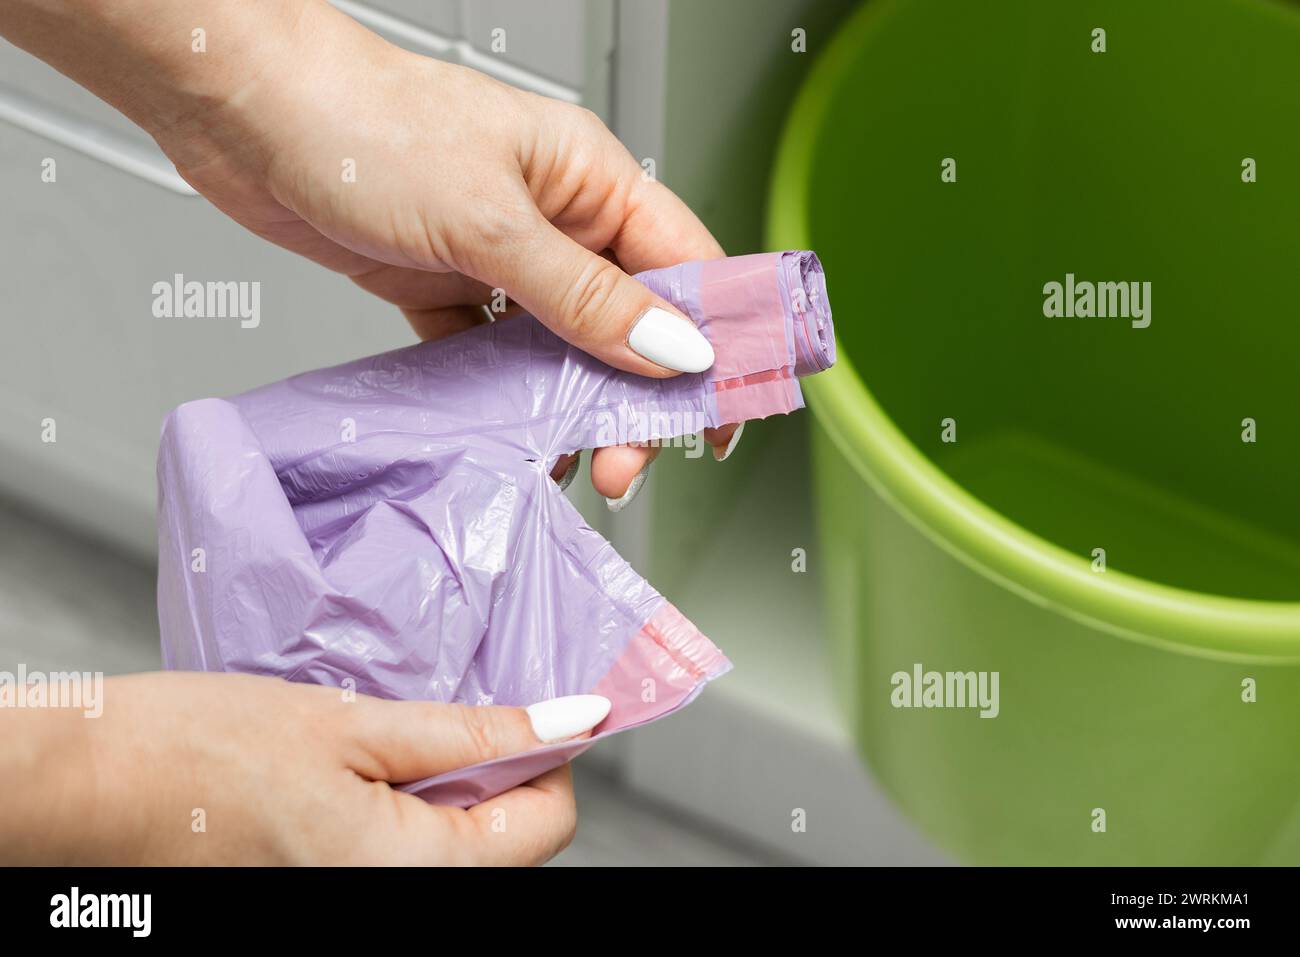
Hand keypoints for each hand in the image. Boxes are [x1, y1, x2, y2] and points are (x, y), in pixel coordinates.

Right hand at [0, 672, 599, 864]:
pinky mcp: (329, 883)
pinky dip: (402, 800)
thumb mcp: (353, 722)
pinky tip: (361, 758)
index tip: (528, 707)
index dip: (549, 755)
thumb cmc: (196, 751)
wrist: (84, 787)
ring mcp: (356, 897)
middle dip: (494, 766)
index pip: (546, 826)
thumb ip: (475, 731)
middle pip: (501, 838)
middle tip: (448, 708)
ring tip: (393, 728)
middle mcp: (393, 904)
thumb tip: (575, 720)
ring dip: (446, 780)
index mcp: (413, 873)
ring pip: (451, 841)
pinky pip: (400, 848)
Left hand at [157, 2, 741, 499]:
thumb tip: (671, 349)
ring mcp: (500, 254)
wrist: (245, 113)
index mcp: (592, 178)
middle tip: (626, 459)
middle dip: (635, 396)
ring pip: (562, 346)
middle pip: (629, 320)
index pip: (687, 266)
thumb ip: (585, 297)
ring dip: (571, 405)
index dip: (716, 341)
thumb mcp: (493, 220)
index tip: (722, 412)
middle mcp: (556, 218)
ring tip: (569, 458)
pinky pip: (492, 354)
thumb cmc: (366, 124)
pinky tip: (508, 434)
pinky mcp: (444, 284)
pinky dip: (503, 398)